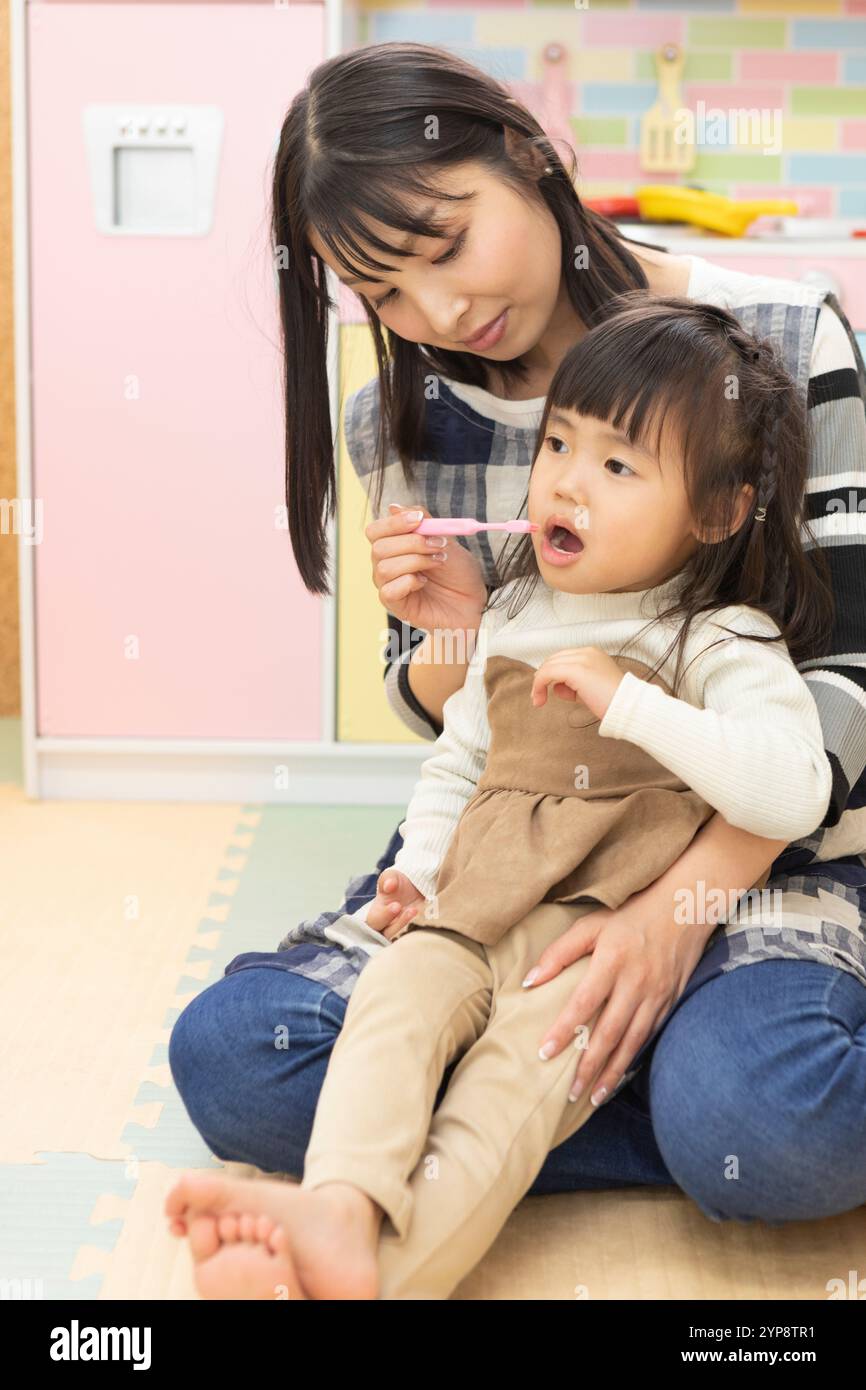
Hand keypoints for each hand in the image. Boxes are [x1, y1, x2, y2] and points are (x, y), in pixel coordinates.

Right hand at [365, 868, 426, 940]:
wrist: (416, 887)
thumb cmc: (399, 883)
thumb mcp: (392, 876)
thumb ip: (388, 879)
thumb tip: (389, 885)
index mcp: (377, 912)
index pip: (374, 921)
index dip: (384, 916)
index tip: (397, 905)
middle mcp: (387, 925)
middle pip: (387, 934)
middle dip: (399, 924)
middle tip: (411, 910)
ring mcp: (400, 931)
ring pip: (400, 938)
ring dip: (410, 926)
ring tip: (418, 911)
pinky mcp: (413, 932)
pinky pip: (413, 938)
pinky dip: (419, 931)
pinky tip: (426, 919)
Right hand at [366, 503, 487, 633]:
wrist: (474, 603)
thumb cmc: (458, 573)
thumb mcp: (446, 541)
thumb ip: (424, 523)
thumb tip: (394, 507)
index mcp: (394, 547)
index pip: (375, 531)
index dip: (394, 523)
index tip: (419, 520)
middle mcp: (386, 565)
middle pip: (378, 547)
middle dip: (411, 543)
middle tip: (438, 545)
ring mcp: (389, 586)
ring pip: (384, 567)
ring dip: (416, 561)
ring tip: (438, 561)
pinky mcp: (395, 606)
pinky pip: (389, 590)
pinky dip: (409, 582)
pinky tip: (425, 583)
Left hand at [526, 898, 711, 1104]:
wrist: (685, 907)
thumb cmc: (630, 916)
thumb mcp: (591, 925)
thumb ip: (558, 953)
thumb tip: (529, 983)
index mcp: (612, 961)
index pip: (583, 1003)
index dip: (564, 1030)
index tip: (544, 1053)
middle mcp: (636, 982)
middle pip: (609, 1032)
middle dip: (589, 1066)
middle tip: (570, 1093)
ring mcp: (656, 995)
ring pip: (632, 1042)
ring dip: (612, 1072)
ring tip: (594, 1097)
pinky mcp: (670, 1001)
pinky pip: (649, 1037)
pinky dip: (633, 1059)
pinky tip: (620, 1074)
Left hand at [530, 646, 624, 721]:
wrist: (627, 707)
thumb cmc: (613, 702)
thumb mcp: (590, 689)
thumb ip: (574, 685)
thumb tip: (558, 687)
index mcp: (592, 654)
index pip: (563, 658)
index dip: (550, 673)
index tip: (543, 690)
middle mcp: (587, 652)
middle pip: (553, 660)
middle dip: (542, 678)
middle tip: (537, 697)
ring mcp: (582, 659)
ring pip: (549, 666)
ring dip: (539, 684)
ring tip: (539, 700)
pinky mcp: (576, 669)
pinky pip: (548, 673)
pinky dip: (539, 685)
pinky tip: (539, 699)